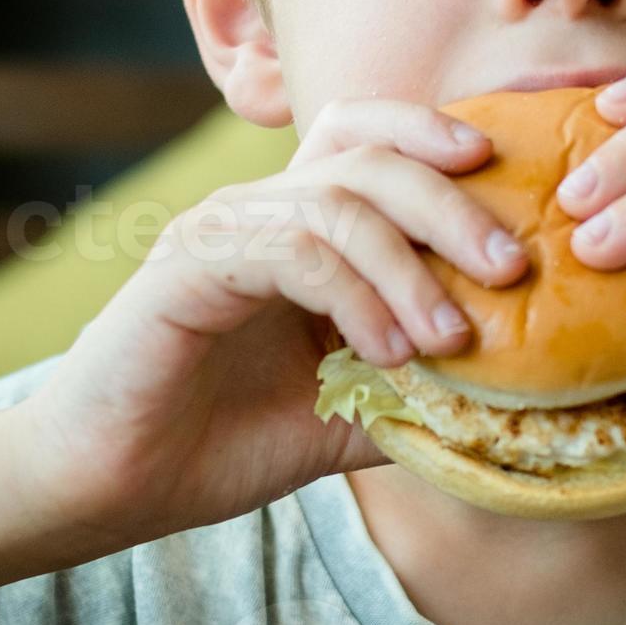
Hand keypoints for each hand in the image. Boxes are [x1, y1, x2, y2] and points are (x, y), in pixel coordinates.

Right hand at [11, 98, 529, 550]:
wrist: (108, 489)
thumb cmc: (215, 444)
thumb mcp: (343, 418)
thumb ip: (418, 396)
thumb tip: (517, 403)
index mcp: (291, 227)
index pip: (365, 136)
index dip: (433, 135)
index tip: (503, 173)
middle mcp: (254, 211)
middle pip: (368, 156)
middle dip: (453, 204)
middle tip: (512, 269)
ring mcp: (218, 231)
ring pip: (337, 200)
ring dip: (410, 266)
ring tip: (456, 338)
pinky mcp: (188, 267)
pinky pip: (292, 250)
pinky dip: (356, 296)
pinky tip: (389, 352)